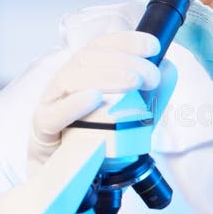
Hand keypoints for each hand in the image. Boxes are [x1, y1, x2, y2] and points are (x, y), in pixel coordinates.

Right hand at [28, 30, 174, 168]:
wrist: (79, 173)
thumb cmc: (104, 137)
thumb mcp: (137, 112)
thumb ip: (155, 91)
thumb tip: (169, 68)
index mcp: (86, 71)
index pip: (102, 45)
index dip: (127, 40)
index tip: (153, 46)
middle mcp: (66, 80)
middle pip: (89, 58)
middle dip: (125, 61)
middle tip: (150, 77)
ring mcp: (52, 102)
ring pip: (71, 79)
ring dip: (106, 76)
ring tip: (133, 83)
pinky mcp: (44, 127)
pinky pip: (54, 113)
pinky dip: (75, 103)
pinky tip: (95, 97)